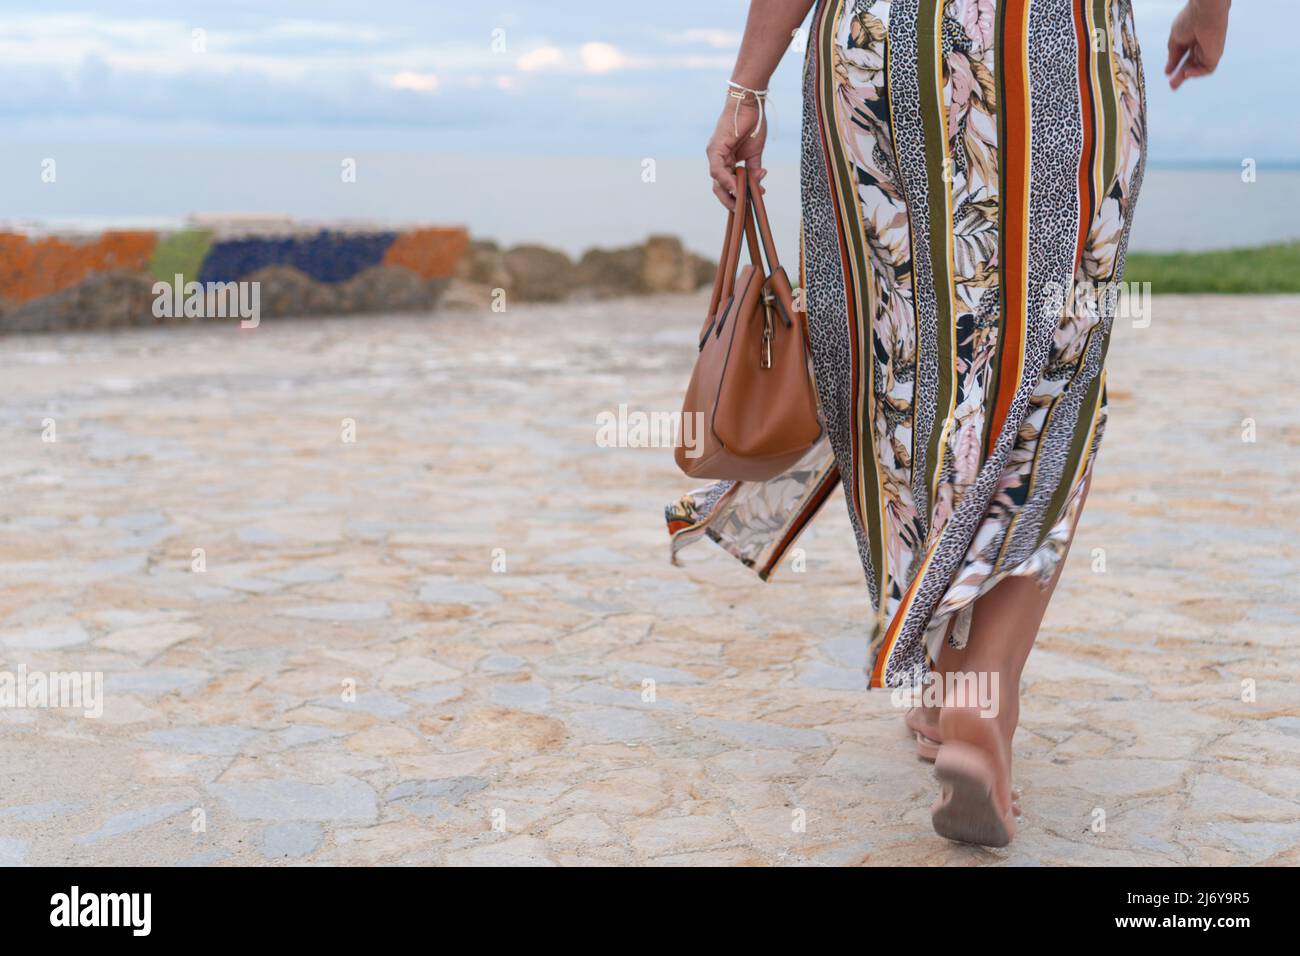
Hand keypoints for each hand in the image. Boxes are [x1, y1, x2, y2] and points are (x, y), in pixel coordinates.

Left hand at [706, 94, 767, 209]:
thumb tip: (757, 186)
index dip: (736, 196)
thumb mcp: (755, 153)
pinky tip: (737, 188)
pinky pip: (718, 170)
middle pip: (719, 186)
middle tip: (743, 209)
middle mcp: (718, 158)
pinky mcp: (715, 148)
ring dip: (731, 193)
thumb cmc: (753, 124)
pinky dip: (727, 180)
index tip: (748, 204)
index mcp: (727, 160)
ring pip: (717, 181)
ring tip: (743, 200)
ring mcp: (715, 153)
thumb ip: (754, 170)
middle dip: (730, 200)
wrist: (751, 103)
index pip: (727, 184)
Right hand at [1165, 0, 1229, 89]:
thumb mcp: (1175, 40)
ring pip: (1197, 68)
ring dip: (1185, 76)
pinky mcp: (1215, 54)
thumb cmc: (1189, 20)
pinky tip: (1187, 72)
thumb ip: (1173, 56)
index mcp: (1191, 38)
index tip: (1168, 73)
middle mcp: (1201, 44)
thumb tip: (1168, 71)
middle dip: (1180, 75)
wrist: (1204, 13)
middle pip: (1190, 63)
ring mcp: (1208, 50)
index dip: (1175, 65)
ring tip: (1174, 84)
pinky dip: (1196, 73)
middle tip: (1172, 86)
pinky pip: (1206, 69)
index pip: (1183, 55)